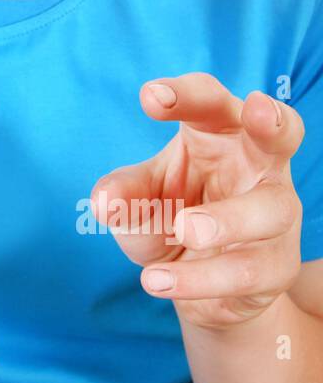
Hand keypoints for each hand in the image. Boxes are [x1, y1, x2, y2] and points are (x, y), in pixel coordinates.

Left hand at [90, 72, 304, 330]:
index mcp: (218, 133)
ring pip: (268, 209)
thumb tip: (104, 201)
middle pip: (279, 133)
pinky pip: (247, 269)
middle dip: (271, 118)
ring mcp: (275, 213)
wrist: (200, 289)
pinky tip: (158, 281)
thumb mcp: (138, 201)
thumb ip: (123, 193)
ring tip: (181, 229)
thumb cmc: (172, 217)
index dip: (185, 94)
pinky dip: (200, 278)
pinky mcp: (278, 264)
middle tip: (256, 107)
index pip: (208, 102)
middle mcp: (257, 165)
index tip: (151, 97)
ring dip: (225, 219)